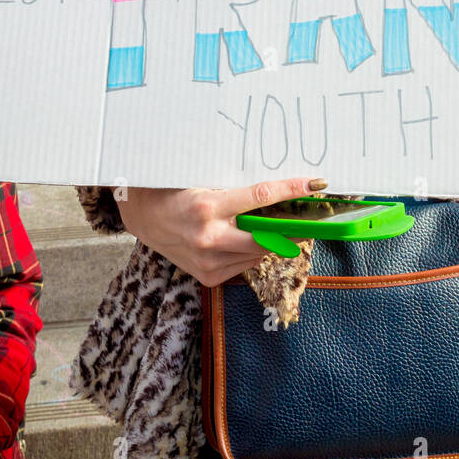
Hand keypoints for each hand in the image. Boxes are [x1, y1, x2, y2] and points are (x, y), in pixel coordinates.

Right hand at [117, 176, 326, 285]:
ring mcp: (208, 260)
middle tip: (309, 216)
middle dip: (293, 227)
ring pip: (259, 253)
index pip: (261, 197)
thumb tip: (278, 190)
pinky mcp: (207, 276)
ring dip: (273, 240)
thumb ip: (237, 190)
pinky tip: (248, 240)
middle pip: (267, 236)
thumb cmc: (175, 191)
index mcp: (207, 206)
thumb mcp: (204, 182)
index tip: (314, 184)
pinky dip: (253, 253)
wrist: (144, 216)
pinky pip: (244, 265)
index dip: (291, 190)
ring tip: (279, 225)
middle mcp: (209, 236)